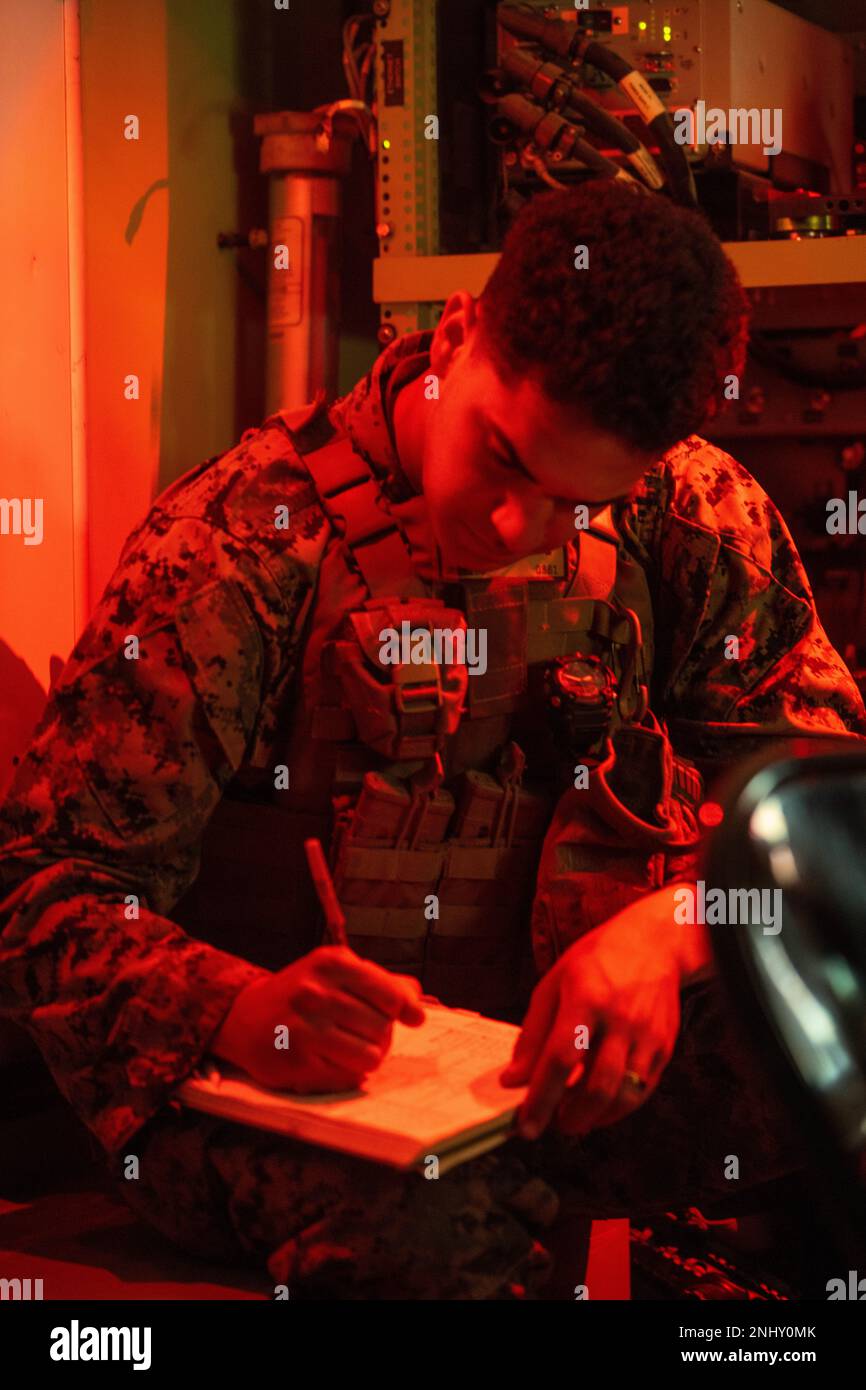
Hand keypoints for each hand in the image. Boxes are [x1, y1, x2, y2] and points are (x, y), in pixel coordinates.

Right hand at [211, 946, 425, 1092]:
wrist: (243, 1017)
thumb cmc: (302, 993)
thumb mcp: (336, 973)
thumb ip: (380, 982)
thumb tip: (417, 999)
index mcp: (331, 963)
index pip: (391, 995)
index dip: (405, 1010)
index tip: (412, 1018)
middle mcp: (315, 992)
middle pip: (383, 1028)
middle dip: (379, 1034)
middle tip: (359, 1032)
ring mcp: (303, 1028)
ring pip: (370, 1056)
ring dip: (365, 1056)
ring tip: (346, 1047)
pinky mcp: (295, 1063)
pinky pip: (348, 1078)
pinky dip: (345, 1073)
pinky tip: (325, 1060)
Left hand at [500, 890, 685, 1138]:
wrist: (655, 942)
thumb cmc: (596, 960)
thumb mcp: (554, 983)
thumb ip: (532, 1034)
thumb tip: (514, 1079)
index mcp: (586, 998)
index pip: (561, 1060)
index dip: (541, 1098)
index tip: (526, 1126)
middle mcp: (621, 1019)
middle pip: (597, 1087)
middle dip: (572, 1118)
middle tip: (554, 1126)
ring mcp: (648, 1034)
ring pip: (625, 1096)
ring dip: (597, 1118)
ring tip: (575, 1118)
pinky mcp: (665, 1045)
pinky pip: (643, 1089)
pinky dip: (620, 1106)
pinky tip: (601, 1104)